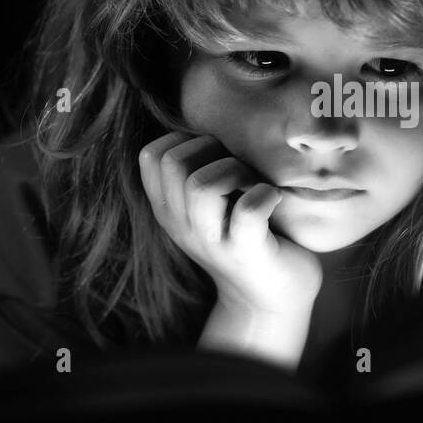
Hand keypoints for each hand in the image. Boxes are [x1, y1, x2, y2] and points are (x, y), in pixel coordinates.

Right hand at [138, 132, 322, 323]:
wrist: (269, 302)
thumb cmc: (247, 238)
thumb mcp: (209, 207)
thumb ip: (199, 170)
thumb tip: (209, 120)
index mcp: (169, 209)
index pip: (150, 154)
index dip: (186, 141)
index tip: (214, 158)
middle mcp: (182, 226)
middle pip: (173, 162)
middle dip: (212, 151)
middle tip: (239, 171)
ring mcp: (211, 243)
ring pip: (201, 185)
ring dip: (236, 171)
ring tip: (253, 186)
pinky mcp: (246, 254)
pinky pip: (248, 211)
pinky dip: (264, 195)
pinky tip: (272, 200)